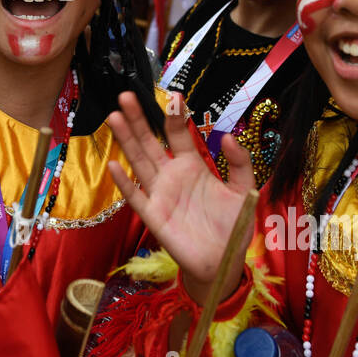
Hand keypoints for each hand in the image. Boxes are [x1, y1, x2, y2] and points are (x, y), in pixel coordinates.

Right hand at [105, 91, 256, 298]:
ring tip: (115, 116)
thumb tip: (229, 136)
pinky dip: (124, 182)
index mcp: (192, 166)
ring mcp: (159, 194)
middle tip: (126, 95)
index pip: (178, 134)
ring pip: (139, 161)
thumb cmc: (232, 226)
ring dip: (127, 140)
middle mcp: (171, 175)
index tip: (173, 95)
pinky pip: (136, 197)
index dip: (174, 115)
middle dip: (139, 119)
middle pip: (150, 142)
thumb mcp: (244, 190)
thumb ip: (239, 163)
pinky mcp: (153, 215)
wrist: (224, 261)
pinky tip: (113, 164)